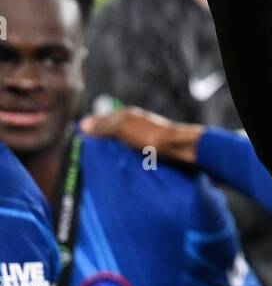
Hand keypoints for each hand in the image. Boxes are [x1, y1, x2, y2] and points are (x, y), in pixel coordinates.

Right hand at [80, 108, 202, 166]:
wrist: (179, 149)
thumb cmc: (150, 136)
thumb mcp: (122, 127)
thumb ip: (103, 125)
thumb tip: (82, 125)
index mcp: (127, 116)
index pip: (102, 121)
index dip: (90, 131)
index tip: (78, 145)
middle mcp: (134, 125)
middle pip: (110, 135)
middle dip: (99, 145)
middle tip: (85, 160)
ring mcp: (142, 139)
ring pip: (119, 146)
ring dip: (110, 155)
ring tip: (98, 168)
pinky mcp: (148, 152)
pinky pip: (128, 155)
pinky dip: (121, 161)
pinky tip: (115, 170)